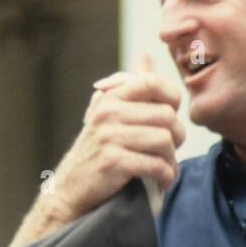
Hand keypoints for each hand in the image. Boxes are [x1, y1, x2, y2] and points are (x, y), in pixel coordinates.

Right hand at [42, 53, 184, 223]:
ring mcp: (109, 137)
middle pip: (166, 115)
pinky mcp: (113, 162)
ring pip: (164, 140)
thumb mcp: (107, 114)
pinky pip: (156, 165)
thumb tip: (145, 57)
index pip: (152, 83)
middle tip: (170, 151)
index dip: (172, 98)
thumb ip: (128, 86)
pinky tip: (161, 180)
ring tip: (166, 168)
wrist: (68, 189)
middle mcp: (108, 113)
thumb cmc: (95, 151)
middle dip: (177, 136)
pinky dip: (165, 176)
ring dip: (172, 160)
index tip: (170, 118)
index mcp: (109, 98)